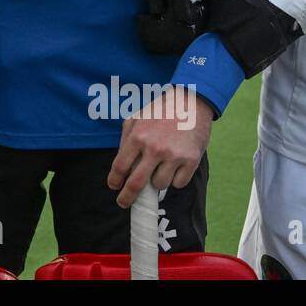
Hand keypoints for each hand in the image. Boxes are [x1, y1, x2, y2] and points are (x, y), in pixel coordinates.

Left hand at [108, 89, 213, 208]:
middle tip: (123, 202)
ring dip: (156, 182)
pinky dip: (175, 179)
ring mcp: (173, 155)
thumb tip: (120, 166)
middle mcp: (154, 148)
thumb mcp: (137, 118)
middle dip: (127, 197)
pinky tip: (175, 166)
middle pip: (136, 184)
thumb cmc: (160, 111)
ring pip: (159, 185)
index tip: (114, 186)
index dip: (114, 180)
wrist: (190, 102)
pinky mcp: (191, 160)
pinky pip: (178, 183)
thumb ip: (126, 140)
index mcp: (137, 136)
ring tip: (159, 168)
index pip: (120, 167)